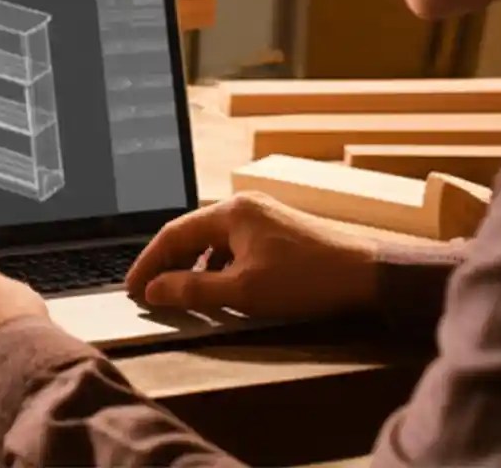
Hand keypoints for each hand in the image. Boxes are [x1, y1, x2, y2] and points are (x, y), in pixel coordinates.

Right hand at [125, 192, 379, 319]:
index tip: (132, 288)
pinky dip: (218, 266)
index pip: (173, 233)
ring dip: (194, 267)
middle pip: (191, 233)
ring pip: (213, 240)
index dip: (148, 263)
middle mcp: (245, 206)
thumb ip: (193, 290)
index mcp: (232, 211)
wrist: (368, 275)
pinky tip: (220, 288)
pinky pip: (235, 245)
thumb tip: (154, 290)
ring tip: (181, 295)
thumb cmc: (306, 279)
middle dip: (168, 264)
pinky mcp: (279, 231)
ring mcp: (264, 216)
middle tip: (149, 292)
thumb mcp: (243, 291)